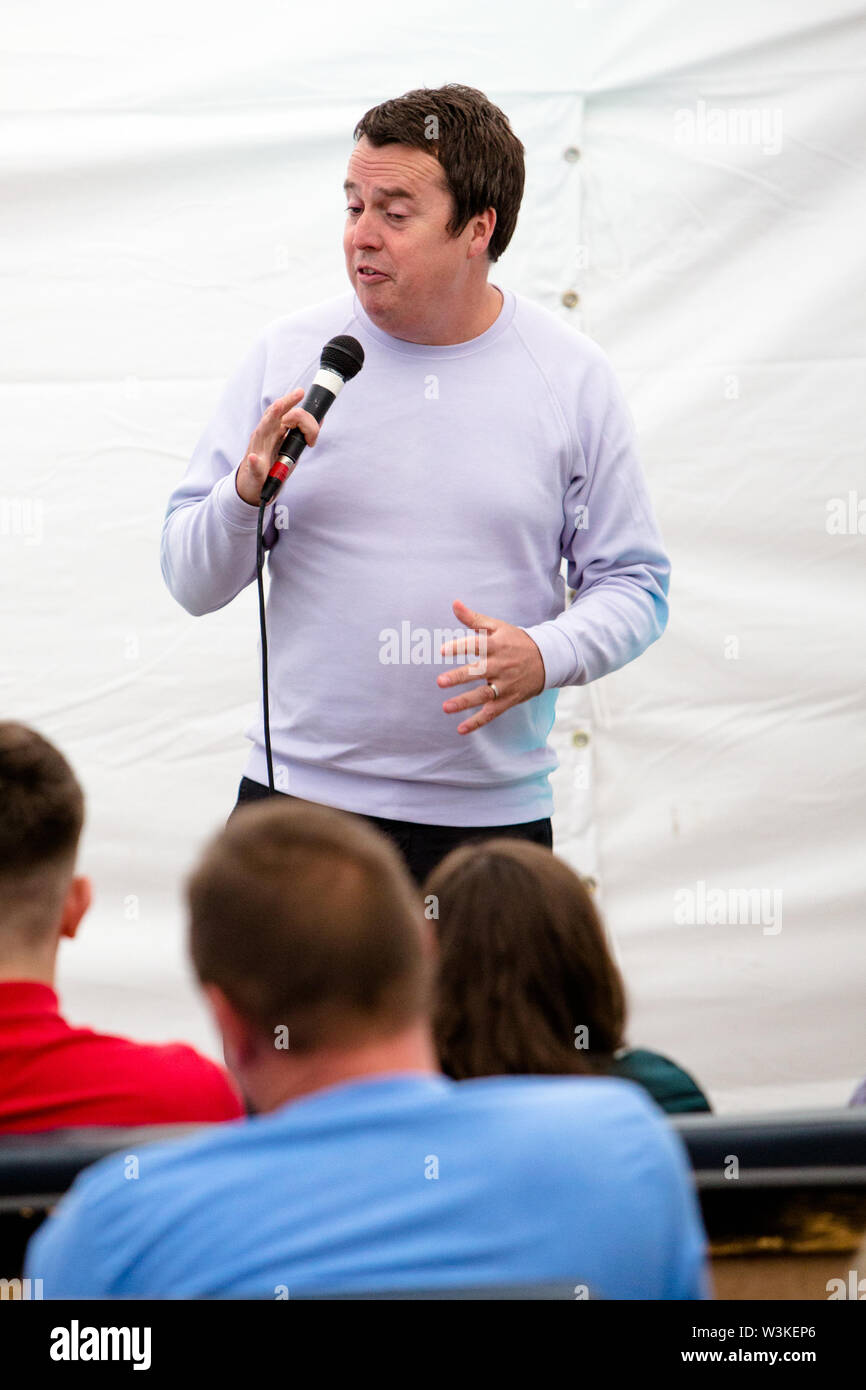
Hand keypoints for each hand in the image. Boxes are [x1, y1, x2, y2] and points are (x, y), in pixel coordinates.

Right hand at [236, 389, 320, 505]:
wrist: (253, 484)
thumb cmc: (272, 465)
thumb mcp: (289, 447)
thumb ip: (301, 433)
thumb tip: (321, 418)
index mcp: (273, 429)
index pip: (284, 411)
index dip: (301, 412)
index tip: (317, 424)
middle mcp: (264, 435)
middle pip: (274, 414)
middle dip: (286, 403)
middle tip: (300, 392)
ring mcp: (256, 450)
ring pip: (262, 431)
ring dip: (269, 421)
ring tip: (278, 408)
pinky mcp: (253, 470)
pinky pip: (253, 465)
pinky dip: (254, 461)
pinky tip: (254, 458)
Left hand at [437, 599, 545, 734]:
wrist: (548, 660)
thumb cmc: (517, 641)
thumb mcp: (498, 627)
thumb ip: (474, 618)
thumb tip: (454, 603)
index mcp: (497, 645)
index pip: (476, 645)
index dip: (460, 647)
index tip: (443, 650)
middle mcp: (501, 665)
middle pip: (478, 671)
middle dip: (459, 677)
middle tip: (440, 681)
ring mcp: (505, 684)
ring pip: (484, 695)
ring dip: (465, 702)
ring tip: (446, 707)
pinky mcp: (509, 699)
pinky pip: (492, 712)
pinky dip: (477, 722)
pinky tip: (461, 729)